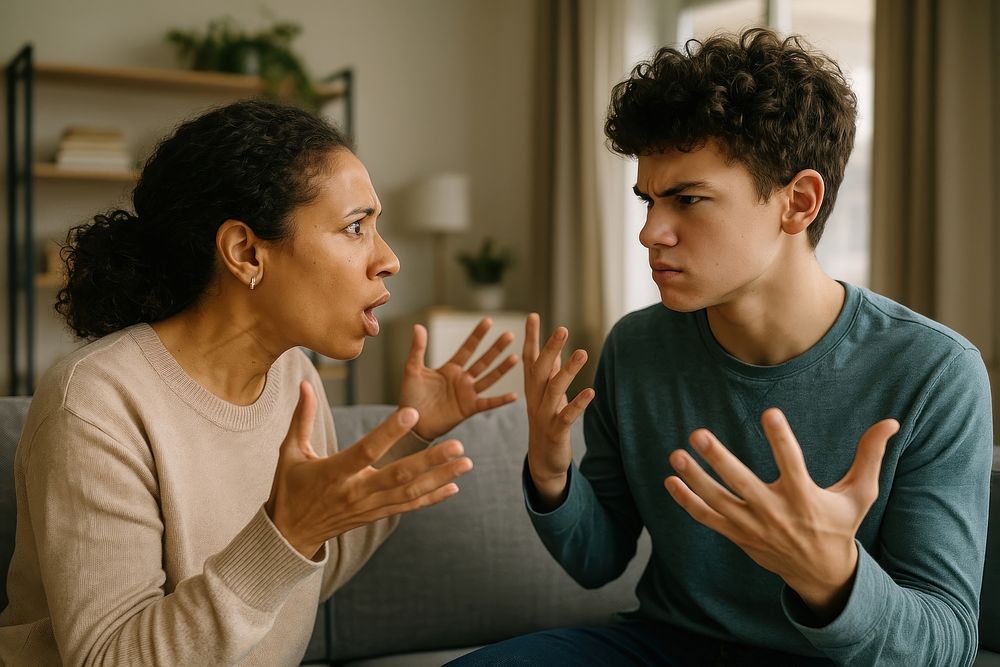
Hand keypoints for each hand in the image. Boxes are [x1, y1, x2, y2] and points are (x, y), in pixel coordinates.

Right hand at [266, 382, 472, 558]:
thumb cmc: (290, 488)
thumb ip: (301, 418)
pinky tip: (454, 487)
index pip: (366, 450)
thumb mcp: (290, 452)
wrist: (289, 535)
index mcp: (334, 473)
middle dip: (430, 461)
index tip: (411, 414)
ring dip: (440, 478)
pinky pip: (408, 507)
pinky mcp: (375, 516)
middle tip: (458, 445)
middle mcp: (355, 492)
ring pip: (409, 493)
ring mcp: (368, 507)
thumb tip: (304, 383)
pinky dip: (432, 498)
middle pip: (398, 476)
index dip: (388, 432)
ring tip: (466, 463)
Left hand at [398, 318, 517, 440]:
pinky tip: (514, 395)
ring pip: (489, 378)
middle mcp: (462, 379)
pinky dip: (501, 400)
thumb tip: (418, 326)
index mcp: (450, 368)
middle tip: (510, 335)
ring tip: (516, 357)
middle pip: (483, 360)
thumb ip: (417, 349)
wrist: (412, 422)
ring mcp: (468, 394)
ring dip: (502, 369)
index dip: (477, 335)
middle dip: (496, 348)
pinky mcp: (469, 409)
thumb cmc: (411, 397)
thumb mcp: (412, 370)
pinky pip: (488, 403)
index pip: (468, 348)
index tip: (488, 320)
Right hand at [522, 313, 594, 509]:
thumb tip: (552, 351)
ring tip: (583, 352)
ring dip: (568, 371)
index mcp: (532, 390)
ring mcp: (544, 416)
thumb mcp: (546, 397)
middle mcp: (535, 400)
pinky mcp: (555, 432)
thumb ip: (549, 375)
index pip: (529, 360)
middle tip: (562, 329)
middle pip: (540, 370)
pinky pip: (567, 416)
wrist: (543, 463)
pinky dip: (578, 404)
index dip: (531, 338)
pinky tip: (591, 392)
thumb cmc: (547, 424)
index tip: (532, 315)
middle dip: (550, 349)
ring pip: (554, 390)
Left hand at [665, 408, 898, 621]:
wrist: (822, 575)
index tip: (769, 412)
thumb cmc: (840, 526)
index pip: (792, 463)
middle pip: (742, 483)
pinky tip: (670, 481)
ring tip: (676, 454)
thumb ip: (870, 456)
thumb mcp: (861, 494)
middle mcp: (775, 512)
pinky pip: (707, 519)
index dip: (781, 438)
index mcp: (805, 498)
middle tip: (698, 434)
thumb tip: (890, 421)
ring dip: (694, 479)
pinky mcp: (738, 536)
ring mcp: (752, 526)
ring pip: (717, 501)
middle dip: (719, 459)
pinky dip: (687, 502)